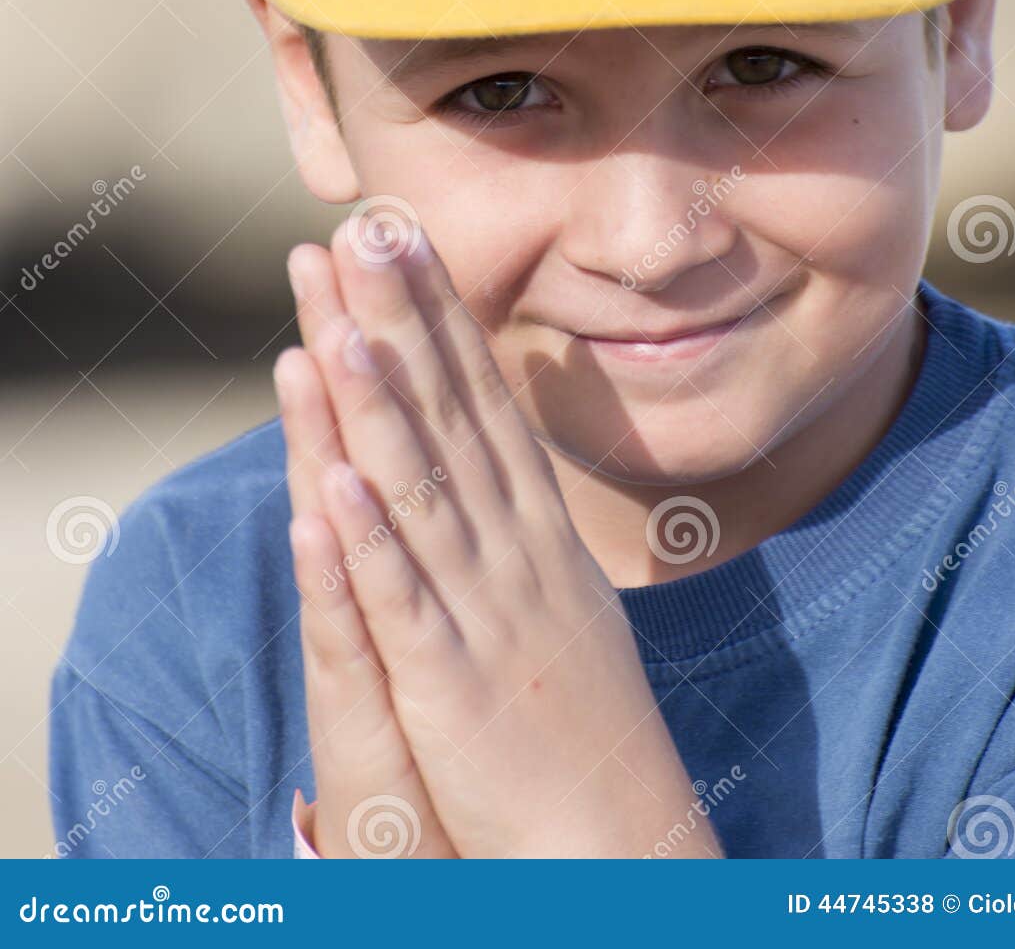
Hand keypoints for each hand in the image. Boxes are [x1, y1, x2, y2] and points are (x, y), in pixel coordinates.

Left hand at [296, 214, 723, 860]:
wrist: (619, 843)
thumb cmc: (582, 717)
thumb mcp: (560, 588)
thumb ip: (517, 508)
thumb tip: (486, 432)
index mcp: (537, 525)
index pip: (480, 392)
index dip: (436, 309)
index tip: (399, 230)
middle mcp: (515, 548)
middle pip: (449, 415)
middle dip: (402, 318)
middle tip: (361, 228)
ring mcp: (486, 611)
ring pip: (424, 490)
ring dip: (379, 404)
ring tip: (340, 321)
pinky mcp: (452, 684)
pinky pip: (408, 605)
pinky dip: (374, 543)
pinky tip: (337, 483)